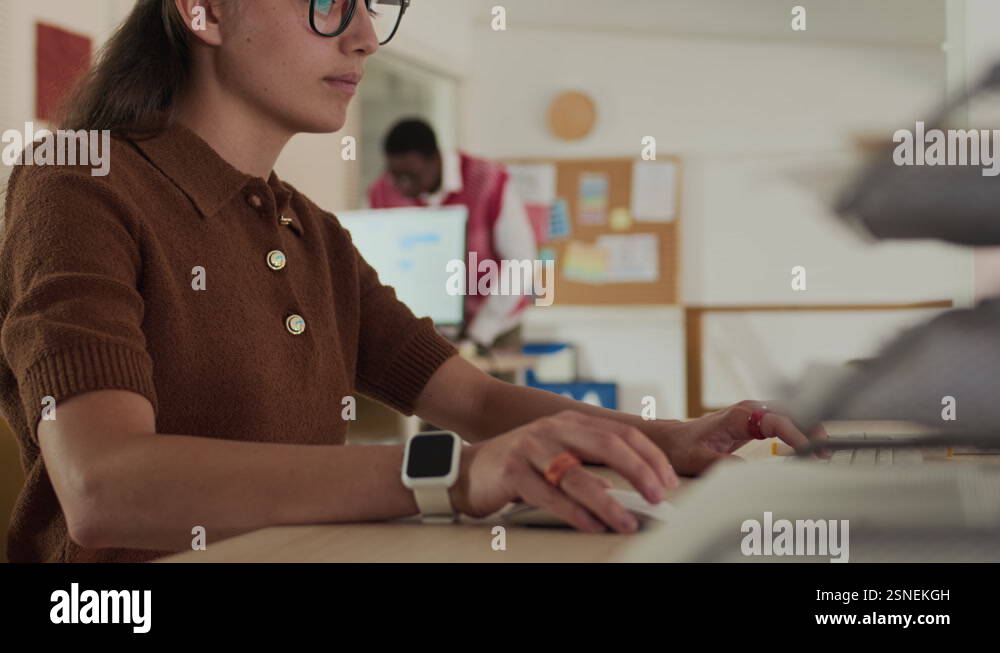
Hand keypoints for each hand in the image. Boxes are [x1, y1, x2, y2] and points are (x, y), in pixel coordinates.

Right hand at [449, 410, 679, 533]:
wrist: (467, 469)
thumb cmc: (521, 466)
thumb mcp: (560, 453)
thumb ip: (593, 462)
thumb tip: (638, 484)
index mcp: (571, 421)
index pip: (621, 432)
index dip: (649, 456)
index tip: (670, 481)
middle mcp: (553, 429)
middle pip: (607, 445)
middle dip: (638, 472)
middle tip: (659, 496)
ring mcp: (530, 448)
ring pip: (577, 474)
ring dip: (608, 502)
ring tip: (626, 522)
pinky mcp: (511, 472)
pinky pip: (548, 494)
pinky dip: (573, 512)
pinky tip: (591, 525)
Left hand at [647, 400, 830, 475]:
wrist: (672, 439)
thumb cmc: (682, 447)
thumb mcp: (697, 460)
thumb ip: (720, 464)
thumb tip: (746, 471)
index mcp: (738, 416)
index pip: (776, 421)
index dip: (796, 435)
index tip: (809, 451)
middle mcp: (749, 409)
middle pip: (790, 412)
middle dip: (811, 429)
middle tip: (825, 453)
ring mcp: (754, 413)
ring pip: (791, 414)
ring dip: (808, 429)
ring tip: (822, 452)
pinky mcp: (756, 420)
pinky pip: (784, 421)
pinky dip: (799, 431)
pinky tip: (808, 447)